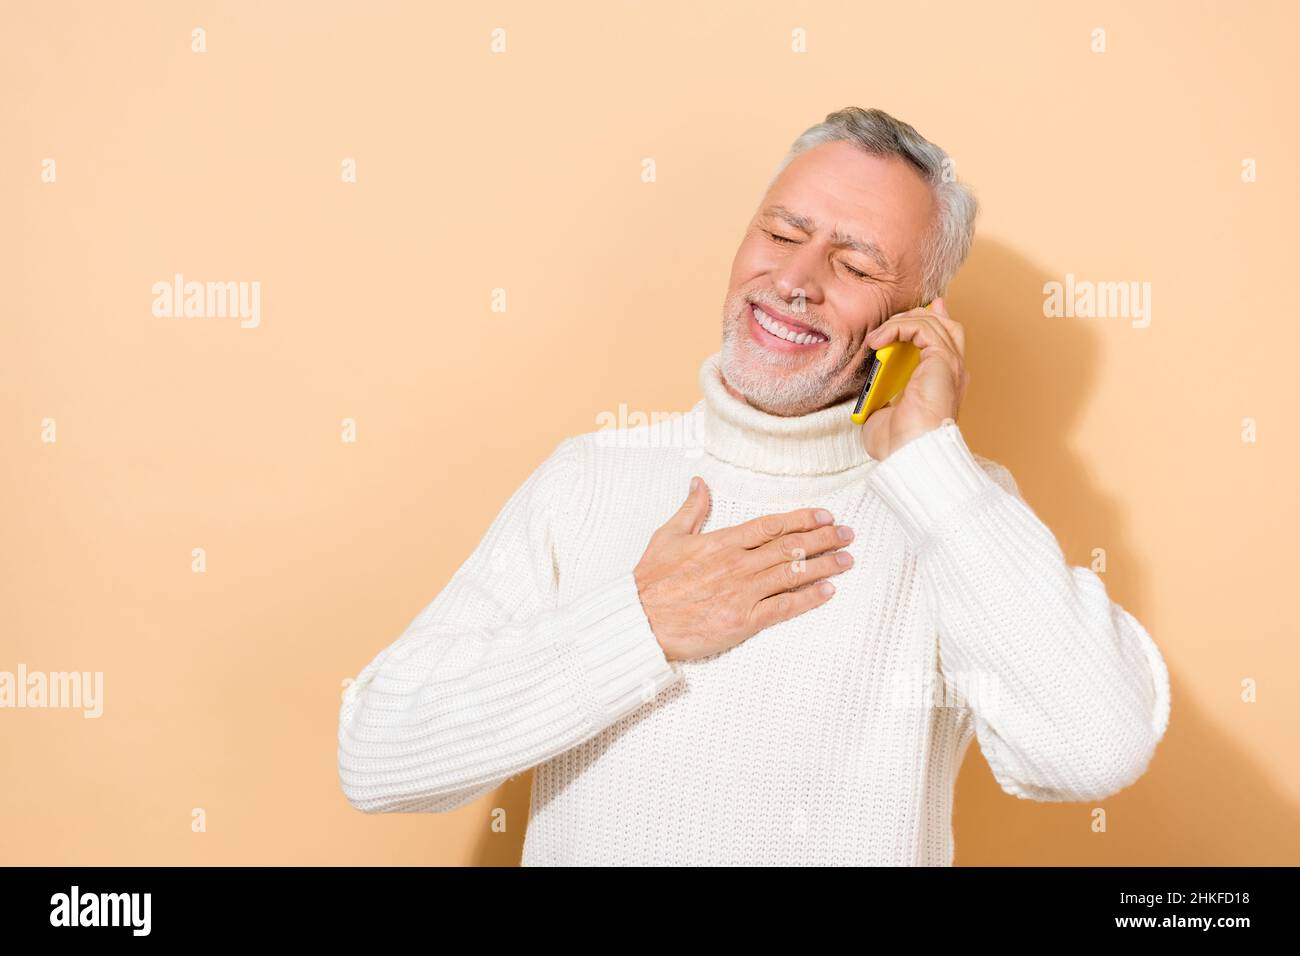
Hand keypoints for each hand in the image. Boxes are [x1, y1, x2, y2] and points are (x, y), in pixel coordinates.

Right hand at [633, 477, 853, 660]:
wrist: (640, 621)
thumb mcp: (668, 536)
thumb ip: (691, 509)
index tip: (824, 516)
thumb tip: (700, 483)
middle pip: (789, 546)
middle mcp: (737, 564)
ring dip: (824, 565)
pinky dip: (808, 598)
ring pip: (792, 573)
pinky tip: (827, 591)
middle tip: (848, 534)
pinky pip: (783, 607)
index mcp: (722, 541)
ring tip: (847, 559)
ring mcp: (743, 592)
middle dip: (823, 539)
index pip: (771, 525)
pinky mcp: (744, 620)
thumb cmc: (651, 581)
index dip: (801, 519)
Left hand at [858, 296, 968, 460]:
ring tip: (876, 337)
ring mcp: (950, 365)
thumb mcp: (883, 415)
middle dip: (920, 315)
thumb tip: (872, 392)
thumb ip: (882, 398)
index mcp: (942, 385)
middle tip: (892, 321)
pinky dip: (898, 327)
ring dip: (900, 323)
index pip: (943, 345)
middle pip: (946, 326)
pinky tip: (878, 341)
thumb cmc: (898, 445)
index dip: (928, 326)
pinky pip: (922, 327)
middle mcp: (951, 373)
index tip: (903, 320)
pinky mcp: (943, 360)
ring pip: (932, 323)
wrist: (910, 452)